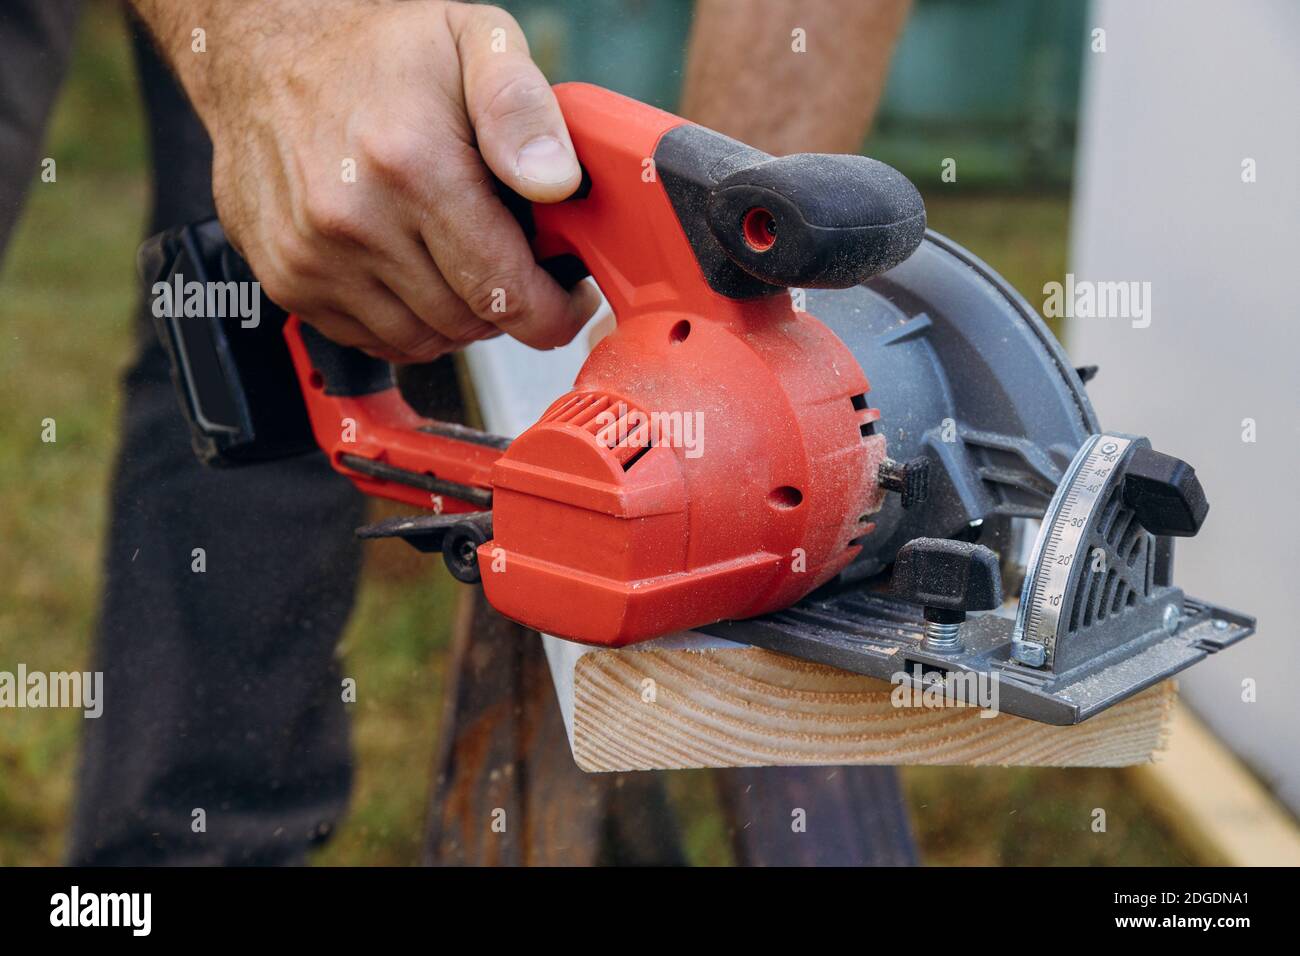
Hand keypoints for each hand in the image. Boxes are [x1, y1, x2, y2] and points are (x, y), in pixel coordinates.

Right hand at [190, 0, 599, 360]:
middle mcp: (353, 220)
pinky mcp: (287, 280)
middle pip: (468, 323)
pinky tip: (414, 270)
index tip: (567, 301)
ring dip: (457, 319)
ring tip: (464, 263)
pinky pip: (372, 339)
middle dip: (508, 307)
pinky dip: (406, 322)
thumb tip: (556, 182)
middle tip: (518, 266)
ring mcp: (312, 257)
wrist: (263, 52)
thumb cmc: (379, 51)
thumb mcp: (474, 40)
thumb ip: (523, 108)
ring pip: (422, 341)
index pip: (504, 291)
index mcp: (411, 164)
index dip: (552, 312)